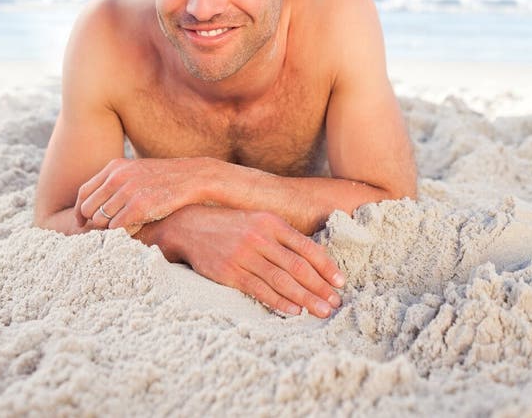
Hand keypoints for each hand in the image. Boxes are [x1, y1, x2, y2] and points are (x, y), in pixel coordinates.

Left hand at [74, 156, 210, 230]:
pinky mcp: (139, 207)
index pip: (84, 192)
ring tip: (124, 226)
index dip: (80, 210)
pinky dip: (121, 232)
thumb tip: (94, 203)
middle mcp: (117, 178)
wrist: (191, 177)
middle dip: (93, 221)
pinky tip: (133, 228)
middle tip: (105, 228)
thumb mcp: (135, 171)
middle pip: (89, 208)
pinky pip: (116, 228)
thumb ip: (114, 182)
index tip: (81, 221)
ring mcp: (128, 192)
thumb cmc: (162, 178)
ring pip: (101, 220)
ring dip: (109, 227)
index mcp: (114, 167)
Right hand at [168, 205, 345, 318]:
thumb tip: (312, 258)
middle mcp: (260, 237)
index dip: (325, 266)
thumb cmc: (231, 225)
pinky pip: (259, 290)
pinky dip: (278, 302)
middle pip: (297, 267)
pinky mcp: (230, 272)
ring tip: (321, 311)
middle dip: (319, 287)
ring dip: (305, 298)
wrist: (191, 226)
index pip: (306, 247)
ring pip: (281, 281)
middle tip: (335, 303)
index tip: (340, 282)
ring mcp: (245, 255)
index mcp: (271, 222)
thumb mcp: (258, 220)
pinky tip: (293, 311)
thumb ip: (282, 236)